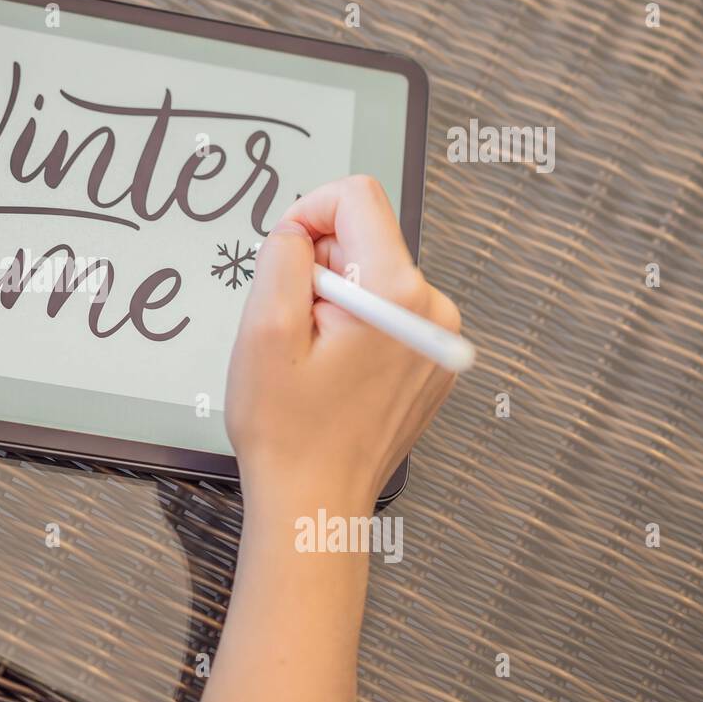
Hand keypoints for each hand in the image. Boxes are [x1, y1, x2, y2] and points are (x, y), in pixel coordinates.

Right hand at [201, 175, 460, 701]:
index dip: (307, 213)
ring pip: (374, 277)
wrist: (315, 504)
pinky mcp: (433, 361)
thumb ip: (282, 256)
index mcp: (396, 294)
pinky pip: (388, 313)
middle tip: (293, 330)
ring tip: (312, 359)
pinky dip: (353, 328)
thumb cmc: (289, 432)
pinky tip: (333, 374)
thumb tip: (298, 229)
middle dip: (318, 270)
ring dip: (333, 302)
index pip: (357, 197)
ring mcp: (439, 339)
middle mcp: (433, 310)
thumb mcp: (263, 329)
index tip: (284, 256)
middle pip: (366, 239)